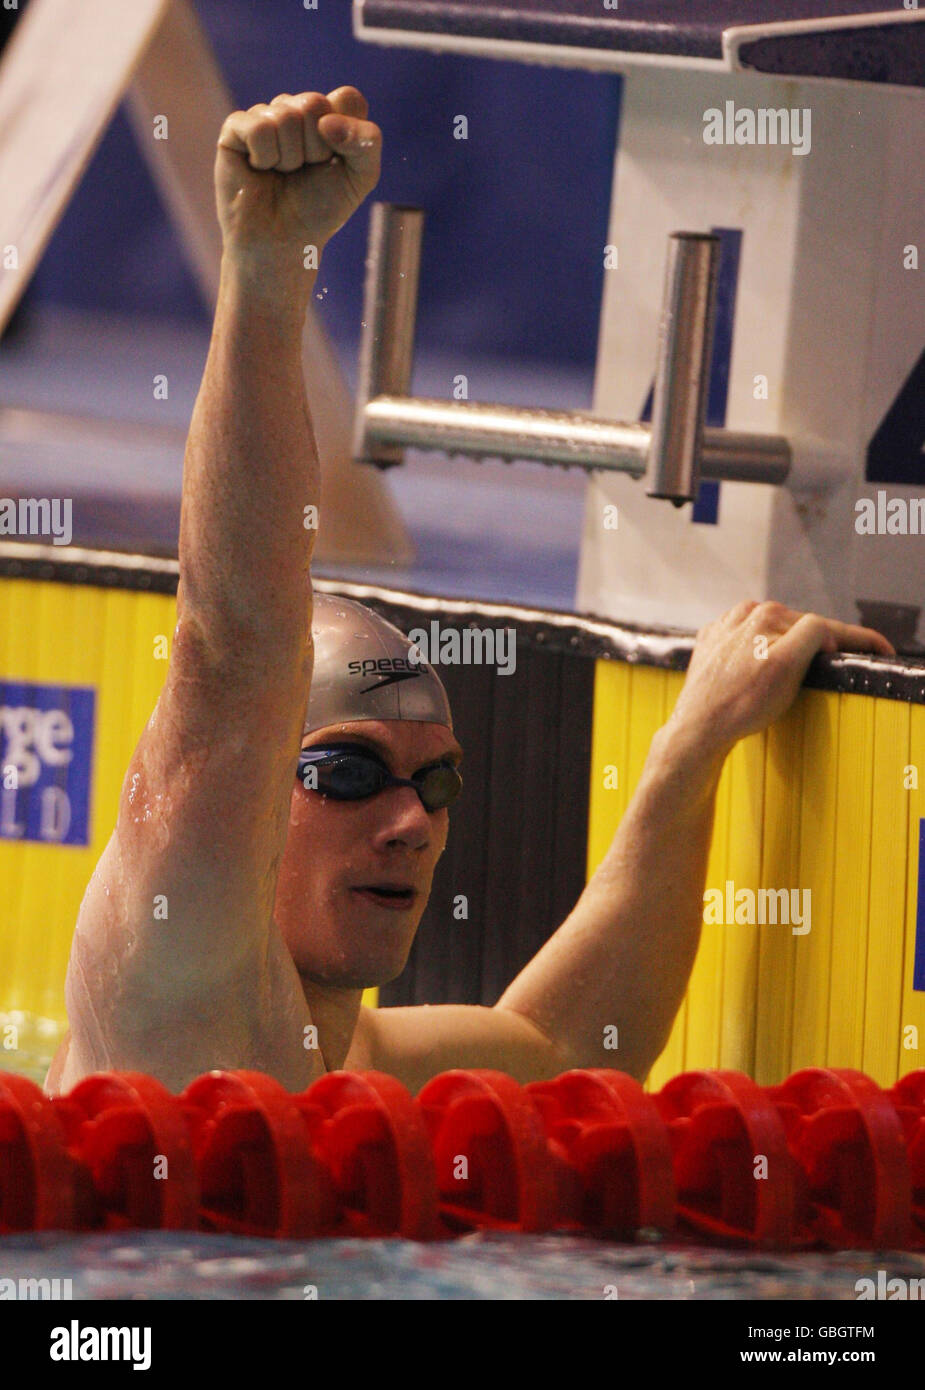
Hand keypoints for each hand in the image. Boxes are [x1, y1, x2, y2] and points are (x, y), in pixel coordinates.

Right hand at [215, 86, 380, 272]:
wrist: (282, 241)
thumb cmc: (320, 210)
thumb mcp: (361, 177)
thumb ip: (367, 140)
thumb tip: (327, 121)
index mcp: (329, 115)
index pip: (347, 98)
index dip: (346, 134)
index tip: (336, 162)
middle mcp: (296, 109)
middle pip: (314, 103)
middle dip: (316, 148)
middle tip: (305, 172)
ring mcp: (266, 116)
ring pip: (286, 115)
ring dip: (290, 158)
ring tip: (282, 174)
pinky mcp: (236, 128)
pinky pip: (258, 127)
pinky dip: (264, 156)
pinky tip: (259, 169)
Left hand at [666, 600, 895, 756]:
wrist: (699, 727)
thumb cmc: (743, 703)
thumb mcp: (788, 668)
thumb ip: (812, 635)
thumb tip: (823, 630)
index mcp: (767, 614)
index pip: (822, 625)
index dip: (855, 638)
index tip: (881, 648)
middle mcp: (745, 612)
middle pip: (797, 627)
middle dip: (815, 646)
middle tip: (828, 671)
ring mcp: (724, 626)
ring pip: (771, 632)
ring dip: (785, 648)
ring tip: (781, 677)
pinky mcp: (710, 641)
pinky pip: (744, 641)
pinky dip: (756, 652)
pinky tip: (755, 670)